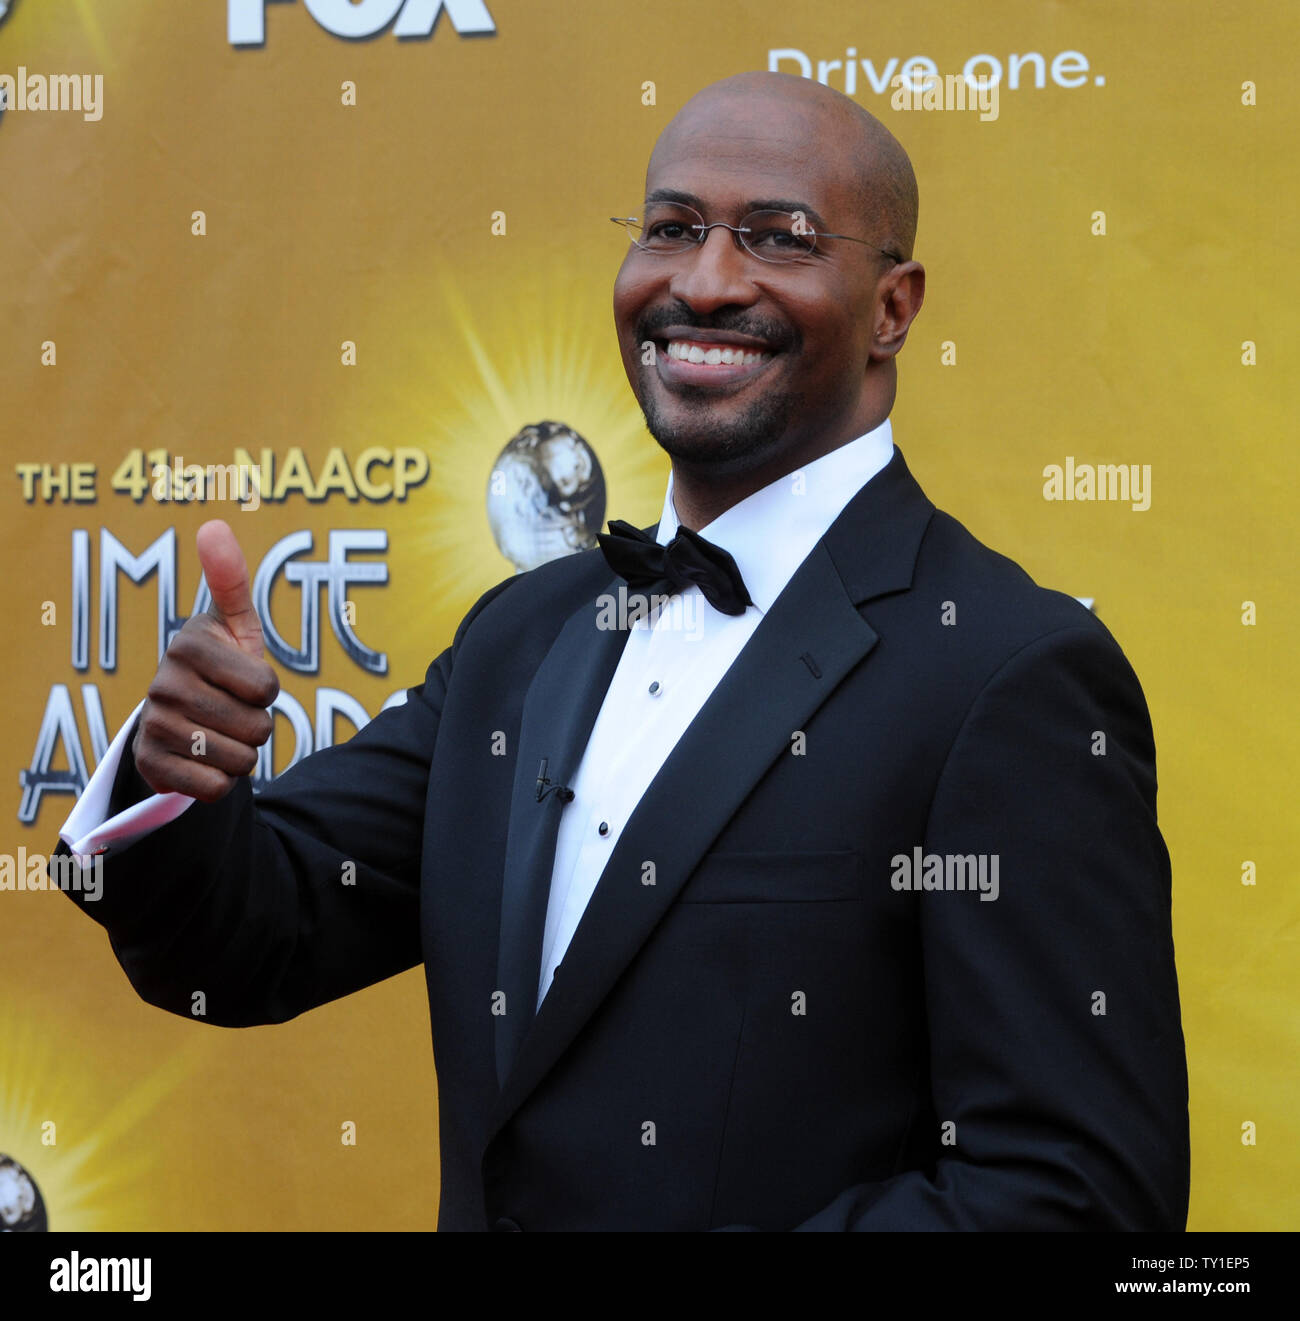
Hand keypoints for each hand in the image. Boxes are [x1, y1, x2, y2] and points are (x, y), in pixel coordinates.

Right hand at [131, 520, 279, 801]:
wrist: (182, 720)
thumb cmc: (222, 668)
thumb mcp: (235, 627)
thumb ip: (231, 580)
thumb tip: (213, 525)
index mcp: (188, 643)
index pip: (266, 687)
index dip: (267, 690)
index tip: (246, 680)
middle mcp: (162, 682)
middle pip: (257, 727)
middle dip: (258, 726)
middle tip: (233, 712)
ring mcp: (153, 725)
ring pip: (240, 759)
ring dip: (242, 753)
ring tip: (220, 733)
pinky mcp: (149, 766)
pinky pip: (216, 787)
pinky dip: (222, 780)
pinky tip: (205, 761)